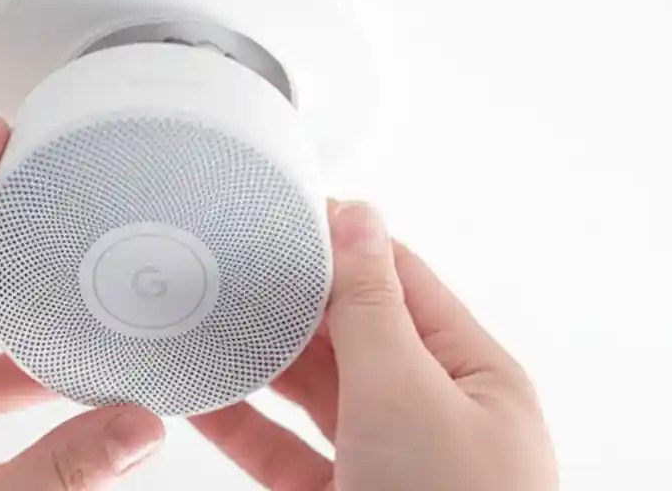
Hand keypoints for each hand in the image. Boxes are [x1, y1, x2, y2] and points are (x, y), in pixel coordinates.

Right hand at [191, 201, 555, 490]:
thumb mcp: (410, 395)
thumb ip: (373, 308)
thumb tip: (360, 219)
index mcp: (471, 372)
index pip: (399, 279)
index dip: (340, 239)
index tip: (278, 210)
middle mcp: (430, 412)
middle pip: (351, 332)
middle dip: (290, 297)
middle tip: (223, 260)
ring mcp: (383, 461)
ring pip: (312, 392)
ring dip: (259, 358)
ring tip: (201, 316)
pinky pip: (281, 450)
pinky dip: (240, 423)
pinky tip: (200, 396)